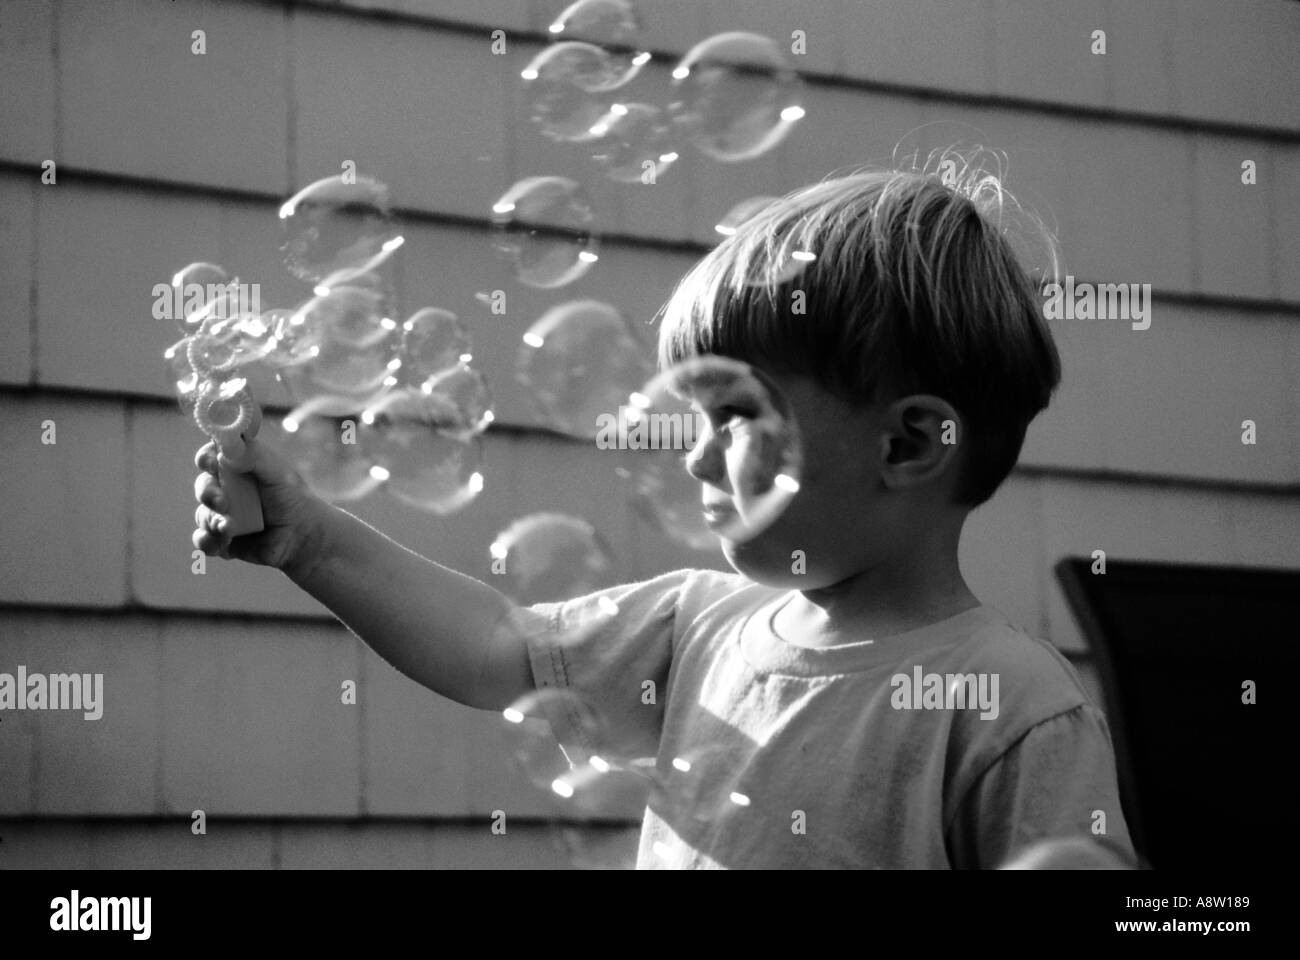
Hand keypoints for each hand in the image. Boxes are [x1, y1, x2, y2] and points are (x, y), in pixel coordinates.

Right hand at [192, 436, 329, 578]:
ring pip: (203, 514)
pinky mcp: (221, 539)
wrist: (303, 536)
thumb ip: (254, 456)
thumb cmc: (292, 498)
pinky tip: (224, 541)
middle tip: (222, 503)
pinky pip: (203, 540)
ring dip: (212, 520)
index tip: (212, 464)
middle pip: (203, 486)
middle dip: (208, 493)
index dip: (206, 459)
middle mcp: (225, 489)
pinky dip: (209, 541)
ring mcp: (221, 515)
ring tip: (230, 528)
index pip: (211, 457)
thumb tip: (225, 449)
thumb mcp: (279, 473)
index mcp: (236, 468)